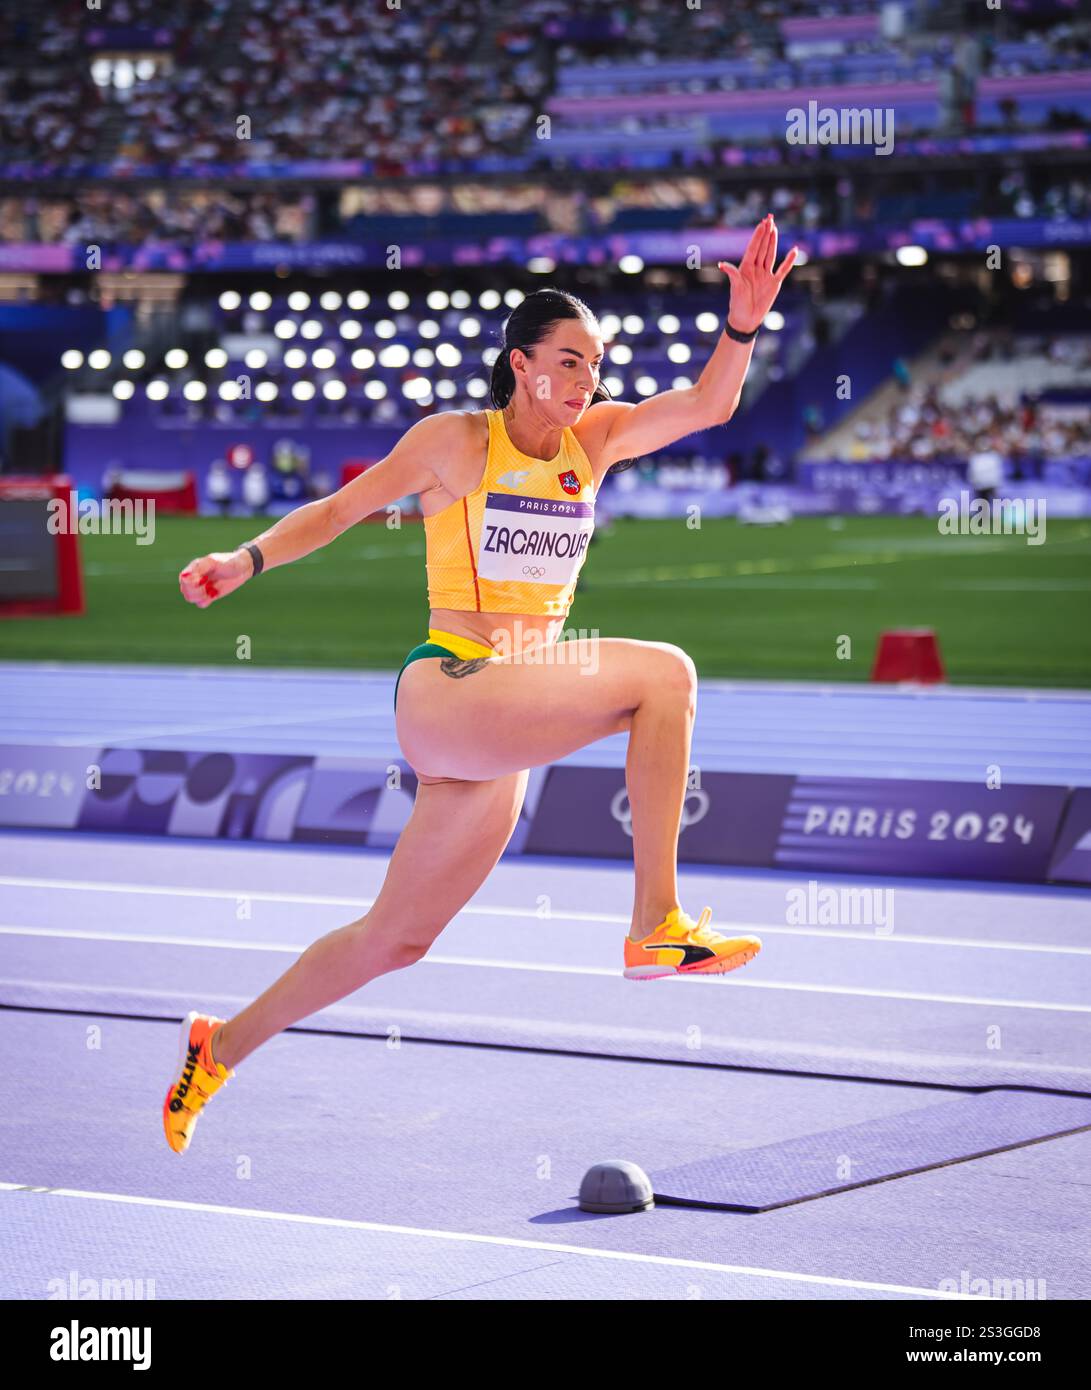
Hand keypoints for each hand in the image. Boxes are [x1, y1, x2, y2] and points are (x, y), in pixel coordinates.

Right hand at [178, 550, 252, 607]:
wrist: (241, 569)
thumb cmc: (228, 562)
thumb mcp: (214, 562)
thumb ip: (199, 568)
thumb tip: (183, 576)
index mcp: (193, 568)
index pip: (183, 580)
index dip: (192, 583)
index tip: (203, 580)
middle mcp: (193, 578)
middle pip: (185, 591)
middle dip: (197, 591)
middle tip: (208, 585)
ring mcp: (200, 588)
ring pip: (190, 598)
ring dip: (201, 597)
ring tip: (211, 590)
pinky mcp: (208, 596)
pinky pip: (200, 604)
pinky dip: (206, 601)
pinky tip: (214, 593)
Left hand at [717, 214, 797, 335]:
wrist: (746, 319)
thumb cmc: (738, 304)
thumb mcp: (735, 288)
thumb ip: (732, 274)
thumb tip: (722, 264)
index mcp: (745, 267)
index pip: (754, 247)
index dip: (758, 235)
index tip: (762, 222)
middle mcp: (756, 269)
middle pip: (763, 247)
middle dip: (766, 233)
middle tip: (770, 218)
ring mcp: (766, 275)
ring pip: (771, 254)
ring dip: (773, 242)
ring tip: (775, 228)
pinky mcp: (774, 283)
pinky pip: (783, 269)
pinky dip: (789, 261)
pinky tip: (794, 251)